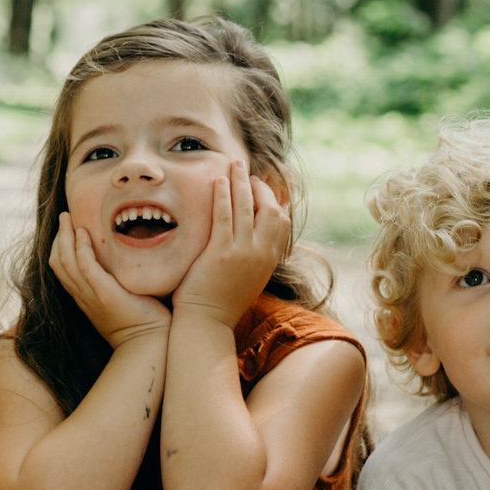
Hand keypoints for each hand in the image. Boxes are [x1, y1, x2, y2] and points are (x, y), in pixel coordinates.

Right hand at [49, 211, 170, 347]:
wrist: (148, 345)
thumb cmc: (143, 323)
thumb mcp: (123, 300)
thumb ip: (118, 283)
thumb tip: (127, 264)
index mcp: (86, 297)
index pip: (62, 269)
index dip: (61, 247)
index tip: (68, 229)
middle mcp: (83, 296)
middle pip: (58, 262)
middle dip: (59, 237)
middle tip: (64, 217)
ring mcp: (91, 296)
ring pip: (66, 262)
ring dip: (65, 237)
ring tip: (68, 218)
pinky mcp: (105, 294)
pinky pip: (85, 267)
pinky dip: (81, 248)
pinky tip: (84, 233)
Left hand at [173, 172, 289, 327]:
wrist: (208, 325)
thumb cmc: (221, 304)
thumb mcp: (247, 279)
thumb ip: (253, 257)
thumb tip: (252, 241)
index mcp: (269, 260)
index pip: (282, 221)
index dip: (274, 198)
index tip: (262, 185)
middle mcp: (261, 254)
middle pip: (271, 209)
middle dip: (260, 186)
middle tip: (247, 171)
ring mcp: (243, 253)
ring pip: (248, 207)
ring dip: (241, 181)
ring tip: (234, 164)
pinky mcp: (221, 253)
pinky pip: (225, 216)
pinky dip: (223, 196)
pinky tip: (218, 182)